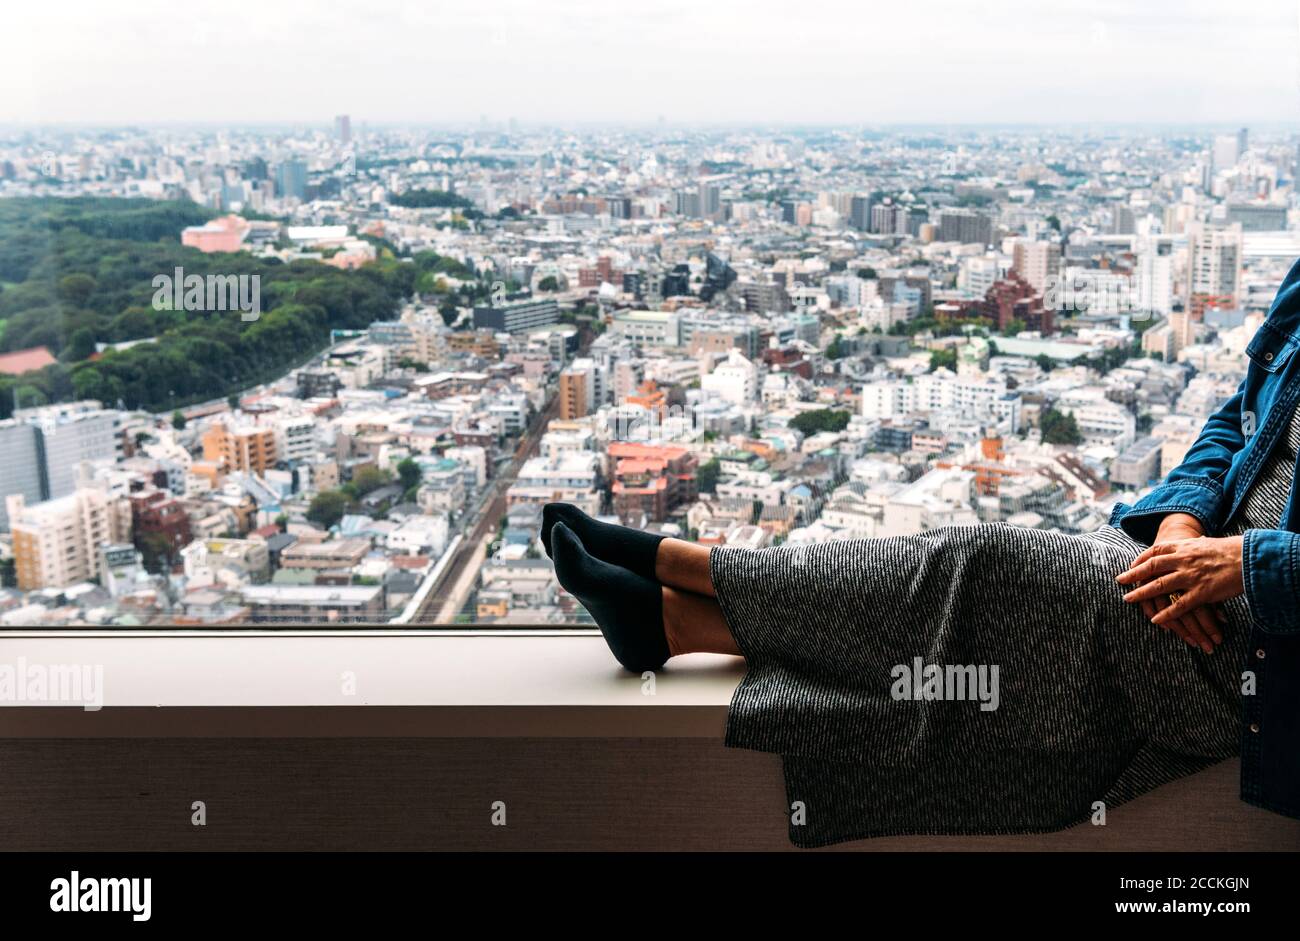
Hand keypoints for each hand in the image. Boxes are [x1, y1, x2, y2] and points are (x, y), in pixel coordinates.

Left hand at [1116, 535, 1244, 652]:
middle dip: (1133, 575)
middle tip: (1120, 581)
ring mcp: (1191, 577)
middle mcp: (1183, 561)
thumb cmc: (1228, 550)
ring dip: (1141, 594)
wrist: (1250, 557)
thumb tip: (1187, 543)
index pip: (1154, 552)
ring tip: (1128, 599)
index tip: (1130, 565)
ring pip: (1159, 586)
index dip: (1140, 559)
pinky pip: (1179, 605)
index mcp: (1184, 547)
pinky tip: (1155, 620)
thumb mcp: (1204, 544)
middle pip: (1151, 568)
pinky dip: (1166, 614)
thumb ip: (1191, 546)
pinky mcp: (1202, 592)